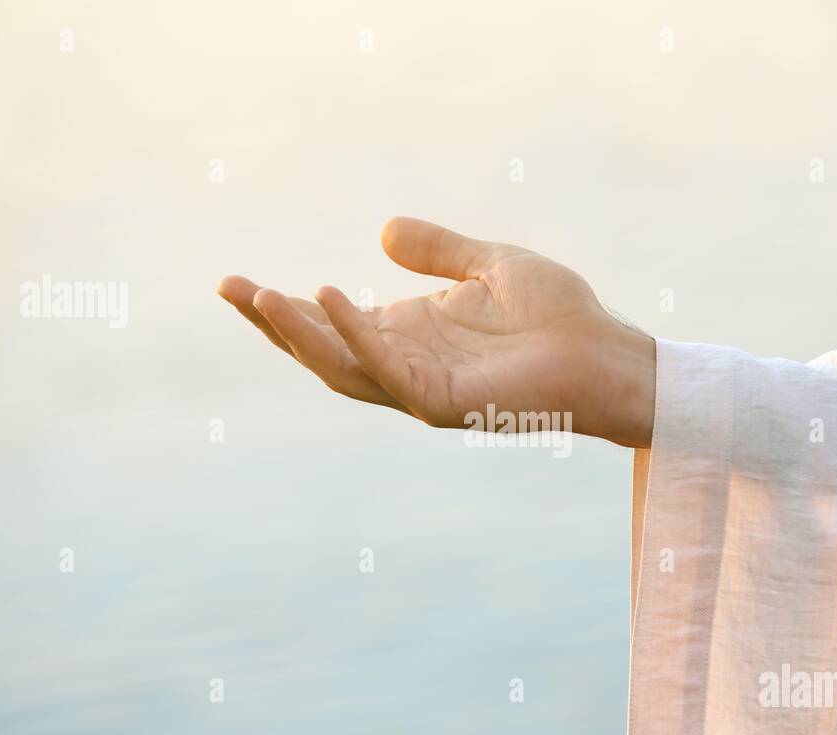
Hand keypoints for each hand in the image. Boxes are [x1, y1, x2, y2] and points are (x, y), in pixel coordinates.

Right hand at [217, 217, 655, 447]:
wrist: (608, 354)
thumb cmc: (558, 315)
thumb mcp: (488, 264)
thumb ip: (437, 250)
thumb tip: (382, 231)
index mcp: (409, 336)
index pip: (331, 324)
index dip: (285, 307)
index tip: (238, 281)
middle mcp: (405, 366)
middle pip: (321, 351)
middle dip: (274, 322)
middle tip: (229, 287)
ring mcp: (421, 388)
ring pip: (340, 368)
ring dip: (297, 333)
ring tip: (258, 293)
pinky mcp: (445, 402)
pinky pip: (387, 370)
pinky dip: (355, 336)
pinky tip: (330, 296)